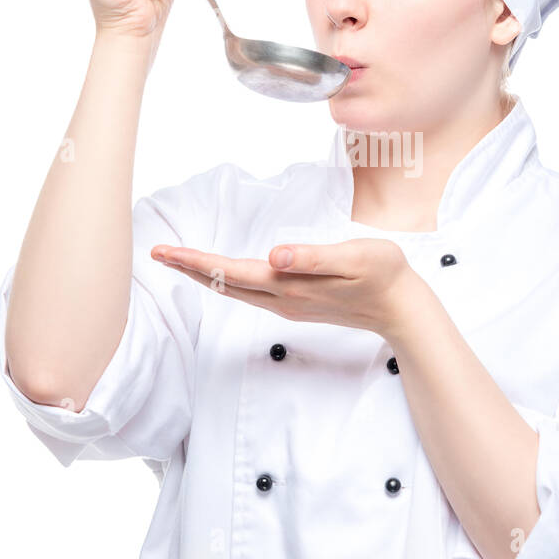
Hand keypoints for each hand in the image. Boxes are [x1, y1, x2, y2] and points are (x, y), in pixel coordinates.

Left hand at [150, 237, 422, 340]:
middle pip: (225, 284)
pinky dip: (226, 280)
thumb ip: (314, 258)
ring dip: (205, 275)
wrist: (401, 307)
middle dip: (189, 269)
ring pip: (235, 290)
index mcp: (291, 285)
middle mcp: (282, 299)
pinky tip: (221, 273)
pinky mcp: (295, 304)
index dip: (197, 261)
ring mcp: (287, 305)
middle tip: (157, 252)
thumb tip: (276, 255)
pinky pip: (249, 293)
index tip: (166, 251)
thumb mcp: (355, 258)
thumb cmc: (382, 274)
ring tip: (179, 260)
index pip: (232, 272)